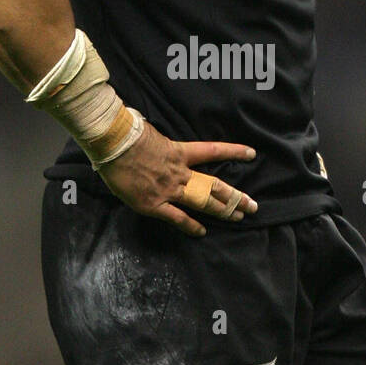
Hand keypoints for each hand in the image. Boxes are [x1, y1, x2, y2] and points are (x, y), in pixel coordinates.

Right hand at [95, 119, 257, 236]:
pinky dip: (190, 226)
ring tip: (239, 217)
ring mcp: (169, 189)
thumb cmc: (128, 133)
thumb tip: (158, 140)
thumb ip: (160, 142)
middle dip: (235, 196)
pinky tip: (202, 232)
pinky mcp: (154, 204)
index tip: (251, 154)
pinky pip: (177, 218)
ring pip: (202, 202)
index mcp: (179, 152)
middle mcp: (179, 172)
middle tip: (252, 206)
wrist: (113, 144)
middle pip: (214, 186)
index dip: (233, 152)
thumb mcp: (151, 132)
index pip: (213, 151)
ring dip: (222, 211)